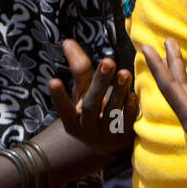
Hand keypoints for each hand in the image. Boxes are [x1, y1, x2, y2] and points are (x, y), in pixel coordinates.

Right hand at [49, 39, 137, 153]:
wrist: (111, 145)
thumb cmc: (94, 110)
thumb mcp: (83, 93)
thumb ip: (79, 70)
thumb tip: (68, 42)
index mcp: (72, 121)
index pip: (63, 109)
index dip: (58, 96)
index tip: (53, 80)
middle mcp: (86, 132)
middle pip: (91, 106)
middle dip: (100, 83)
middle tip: (108, 61)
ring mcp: (106, 138)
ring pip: (111, 114)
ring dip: (118, 92)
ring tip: (125, 73)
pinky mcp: (124, 141)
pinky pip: (128, 124)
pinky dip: (130, 110)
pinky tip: (134, 96)